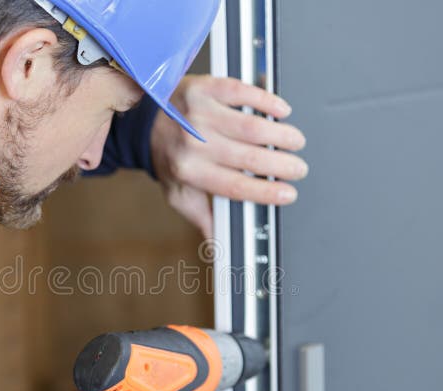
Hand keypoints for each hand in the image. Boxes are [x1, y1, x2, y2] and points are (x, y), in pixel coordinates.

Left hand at [150, 75, 307, 238]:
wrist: (144, 124)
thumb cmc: (169, 159)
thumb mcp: (180, 195)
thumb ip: (205, 221)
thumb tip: (223, 251)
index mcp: (189, 172)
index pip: (235, 187)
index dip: (266, 192)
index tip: (288, 194)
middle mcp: (194, 142)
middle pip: (249, 157)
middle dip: (282, 165)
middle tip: (298, 168)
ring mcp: (200, 113)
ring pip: (252, 125)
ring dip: (281, 135)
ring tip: (295, 142)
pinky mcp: (206, 88)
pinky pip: (243, 92)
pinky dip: (267, 101)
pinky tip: (281, 111)